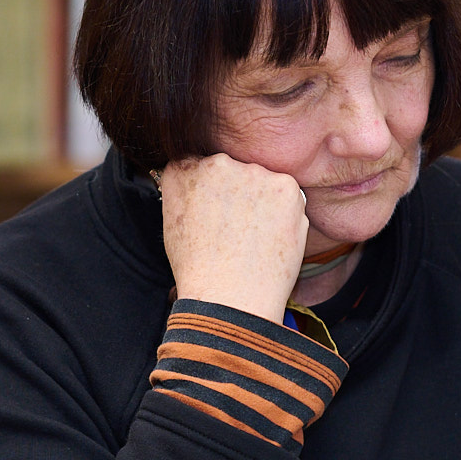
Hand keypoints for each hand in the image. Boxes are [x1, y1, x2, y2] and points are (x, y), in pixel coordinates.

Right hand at [160, 154, 310, 317]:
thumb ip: (184, 192)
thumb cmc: (198, 270)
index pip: (200, 165)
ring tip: (254, 239)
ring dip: (263, 202)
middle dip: (238, 194)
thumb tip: (199, 185)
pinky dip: (285, 214)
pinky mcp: (286, 187)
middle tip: (237, 230)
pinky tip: (271, 239)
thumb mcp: (172, 224)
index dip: (211, 191)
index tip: (215, 212)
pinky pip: (288, 195)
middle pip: (235, 171)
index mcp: (184, 169)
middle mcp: (218, 162)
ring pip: (263, 182)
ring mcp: (253, 172)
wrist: (230, 297)